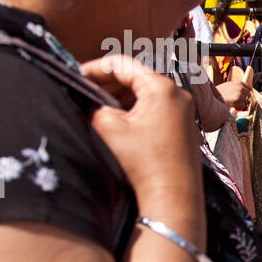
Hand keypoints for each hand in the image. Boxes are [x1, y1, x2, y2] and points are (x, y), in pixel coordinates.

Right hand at [84, 55, 201, 208]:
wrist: (173, 197)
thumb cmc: (144, 163)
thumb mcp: (107, 127)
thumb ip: (95, 105)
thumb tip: (91, 101)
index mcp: (162, 87)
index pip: (122, 64)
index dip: (95, 68)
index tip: (76, 75)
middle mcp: (179, 94)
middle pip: (136, 77)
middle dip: (107, 83)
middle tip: (84, 91)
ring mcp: (185, 111)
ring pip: (145, 94)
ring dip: (120, 98)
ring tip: (96, 107)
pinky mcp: (184, 128)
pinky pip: (156, 109)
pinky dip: (135, 110)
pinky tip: (117, 121)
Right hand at [214, 78, 251, 109]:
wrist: (213, 96)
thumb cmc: (220, 91)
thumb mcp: (229, 85)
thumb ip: (237, 87)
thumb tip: (245, 92)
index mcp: (239, 83)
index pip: (249, 88)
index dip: (248, 93)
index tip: (247, 96)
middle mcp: (241, 88)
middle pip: (249, 95)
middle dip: (245, 99)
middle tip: (238, 101)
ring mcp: (240, 94)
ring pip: (246, 101)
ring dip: (241, 103)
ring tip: (233, 102)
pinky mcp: (238, 100)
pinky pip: (243, 106)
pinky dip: (239, 107)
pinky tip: (232, 105)